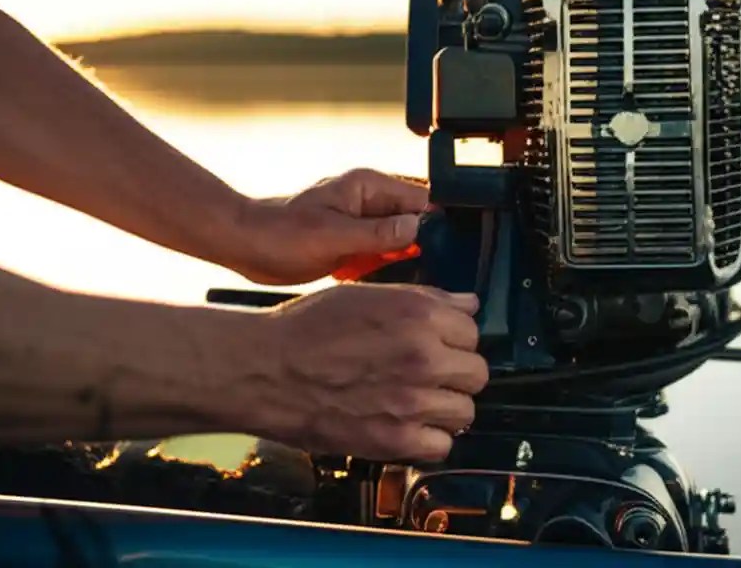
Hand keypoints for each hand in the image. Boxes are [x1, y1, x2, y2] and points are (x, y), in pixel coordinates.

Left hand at [230, 169, 428, 284]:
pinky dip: (385, 267)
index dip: (435, 225)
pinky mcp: (354, 242)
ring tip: (400, 278)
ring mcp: (362, 222)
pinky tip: (379, 281)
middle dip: (422, 244)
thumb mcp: (333, 236)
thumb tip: (418, 229)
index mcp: (368, 186)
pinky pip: (383, 254)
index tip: (443, 252)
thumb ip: (378, 234)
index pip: (421, 200)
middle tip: (425, 272)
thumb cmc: (280, 233)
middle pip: (416, 220)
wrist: (246, 245)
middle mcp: (370, 201)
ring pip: (402, 240)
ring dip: (404, 259)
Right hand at [250, 283, 487, 462]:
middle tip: (430, 375)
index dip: (454, 338)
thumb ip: (424, 299)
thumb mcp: (366, 294)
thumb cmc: (307, 328)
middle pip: (477, 373)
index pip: (473, 331)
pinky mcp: (396, 439)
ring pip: (465, 411)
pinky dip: (428, 439)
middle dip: (456, 374)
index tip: (439, 344)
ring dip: (445, 408)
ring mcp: (413, 401)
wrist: (263, 370)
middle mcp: (424, 356)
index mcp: (419, 315)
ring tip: (417, 402)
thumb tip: (468, 305)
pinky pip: (441, 445)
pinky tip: (407, 426)